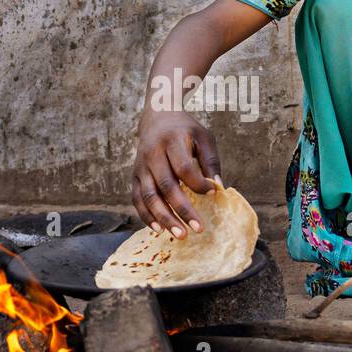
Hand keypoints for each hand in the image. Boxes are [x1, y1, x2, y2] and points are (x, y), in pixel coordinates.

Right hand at [131, 111, 222, 238]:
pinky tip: (159, 229)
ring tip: (180, 234)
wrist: (157, 117)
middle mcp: (153, 154)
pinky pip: (137, 199)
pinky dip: (147, 215)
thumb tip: (218, 188)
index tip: (213, 194)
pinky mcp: (134, 176)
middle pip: (166, 186)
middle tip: (198, 229)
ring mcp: (141, 166)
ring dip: (165, 218)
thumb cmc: (185, 130)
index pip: (183, 167)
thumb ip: (211, 161)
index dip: (198, 184)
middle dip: (182, 210)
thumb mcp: (203, 137)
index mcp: (171, 141)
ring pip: (149, 196)